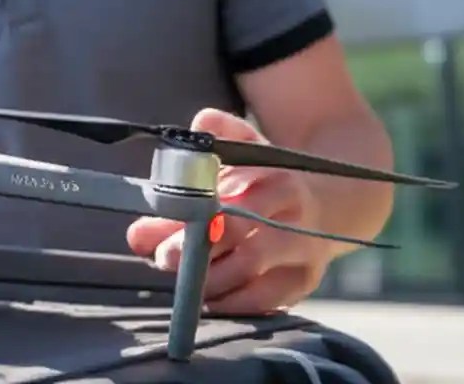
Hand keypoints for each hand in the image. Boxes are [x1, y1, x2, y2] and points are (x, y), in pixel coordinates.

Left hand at [125, 109, 332, 314]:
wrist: (325, 202)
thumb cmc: (261, 182)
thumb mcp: (232, 161)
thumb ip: (180, 185)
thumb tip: (138, 234)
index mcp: (274, 179)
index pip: (230, 204)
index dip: (192, 224)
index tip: (161, 242)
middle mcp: (294, 215)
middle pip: (242, 242)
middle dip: (197, 256)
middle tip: (166, 260)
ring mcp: (305, 250)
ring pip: (252, 273)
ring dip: (210, 282)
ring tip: (185, 280)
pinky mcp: (306, 280)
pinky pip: (265, 302)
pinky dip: (231, 303)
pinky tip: (210, 298)